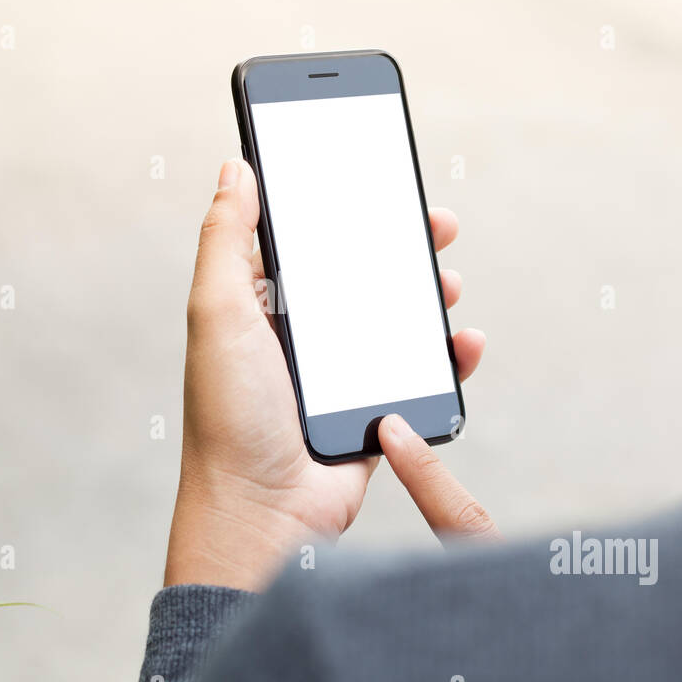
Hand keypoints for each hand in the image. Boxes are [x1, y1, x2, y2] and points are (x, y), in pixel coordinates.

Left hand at [164, 159, 486, 589]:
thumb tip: (236, 168)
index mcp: (260, 308)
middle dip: (403, 248)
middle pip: (363, 276)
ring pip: (397, 322)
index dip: (344, 210)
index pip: (308, 243)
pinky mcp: (373, 414)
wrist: (263, 513)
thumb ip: (226, 238)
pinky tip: (463, 341)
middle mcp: (300, 339)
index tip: (382, 182)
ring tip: (449, 285)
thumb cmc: (230, 416)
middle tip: (438, 226)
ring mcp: (340, 378)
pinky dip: (448, 356)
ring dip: (430, 297)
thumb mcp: (217, 312)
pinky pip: (420, 376)